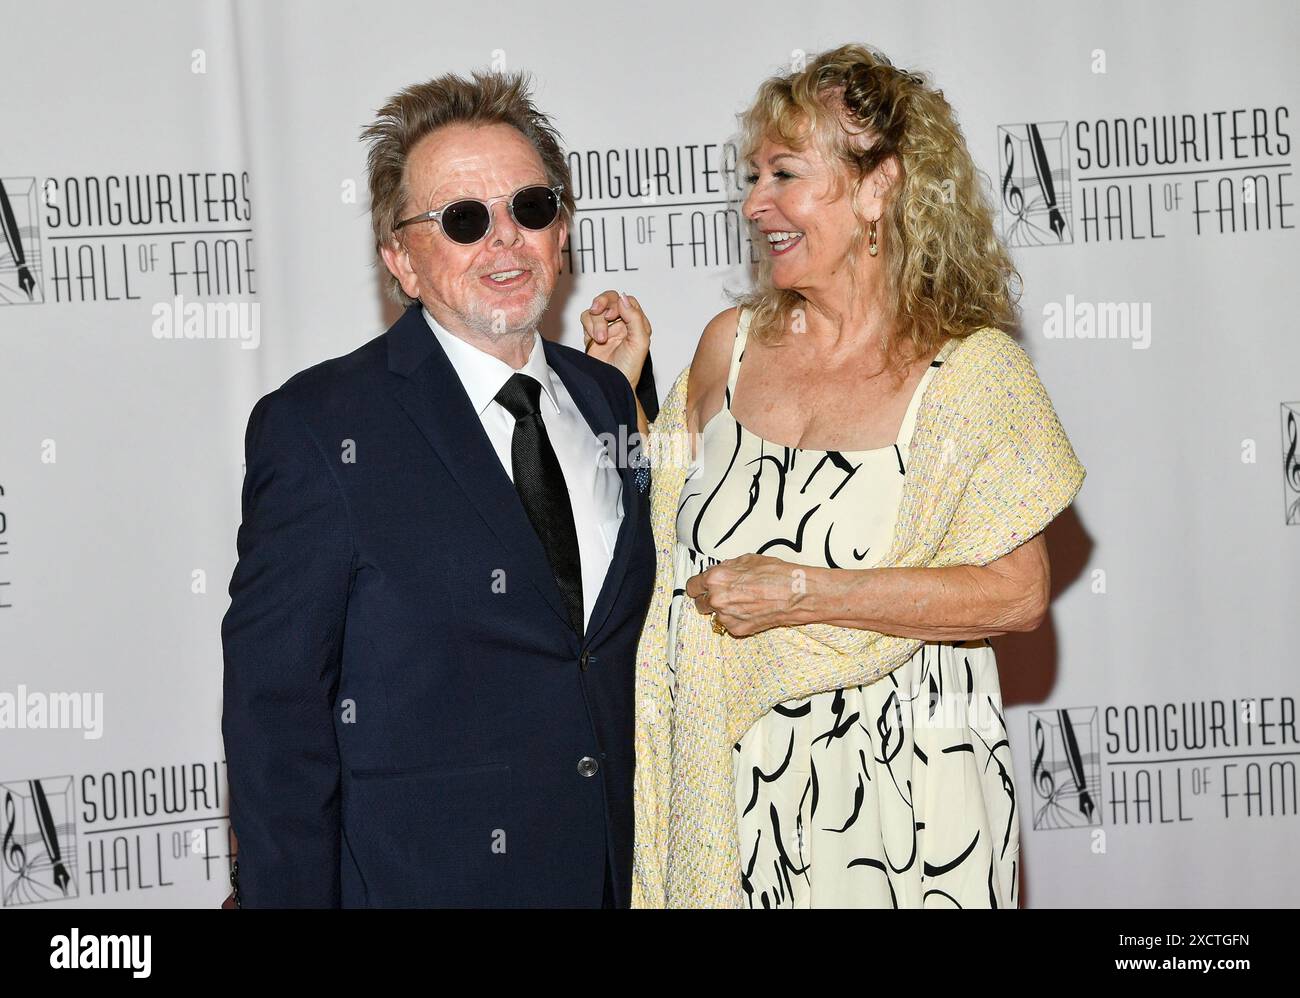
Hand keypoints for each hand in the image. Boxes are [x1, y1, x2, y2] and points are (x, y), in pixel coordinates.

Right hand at [582, 289, 650, 388]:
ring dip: (596, 322)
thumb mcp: (640, 342)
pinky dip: (588, 326)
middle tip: (597, 310)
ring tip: (600, 338)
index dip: (619, 304)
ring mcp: (606, 327)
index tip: (613, 316)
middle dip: (602, 302)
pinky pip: (586, 318)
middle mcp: (621, 323)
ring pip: (596, 309)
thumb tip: (623, 298)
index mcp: (636, 324)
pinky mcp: (591, 333)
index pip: (628, 301)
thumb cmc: (629, 369)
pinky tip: (593, 339)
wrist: (612, 385)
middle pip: (610, 299)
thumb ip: (635, 318)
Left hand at [684, 554, 808, 636]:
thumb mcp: (747, 560)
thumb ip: (727, 567)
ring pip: (714, 616)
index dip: (697, 587)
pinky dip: (736, 619)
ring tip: (742, 603)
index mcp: (715, 578)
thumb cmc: (775, 574)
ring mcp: (726, 617)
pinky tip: (751, 611)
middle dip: (708, 599)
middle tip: (724, 595)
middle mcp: (716, 599)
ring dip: (723, 610)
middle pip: (699, 604)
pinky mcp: (737, 630)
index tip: (700, 588)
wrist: (795, 594)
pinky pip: (729, 625)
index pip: (692, 587)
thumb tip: (719, 571)